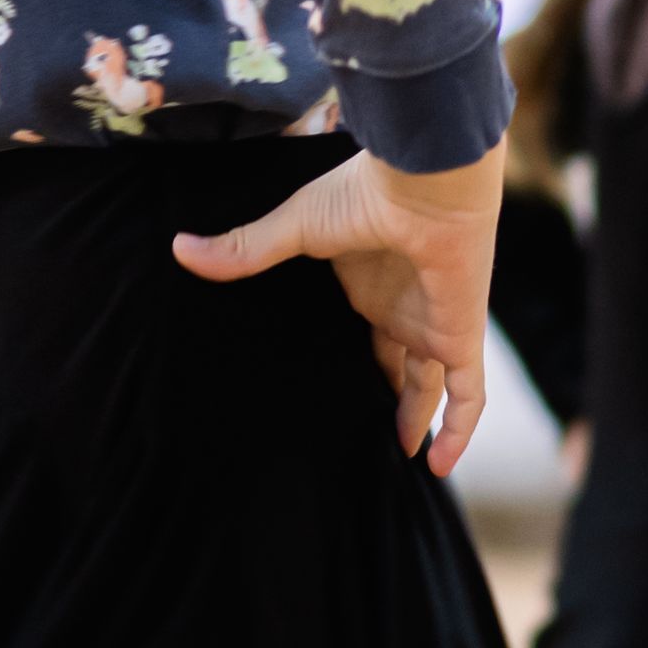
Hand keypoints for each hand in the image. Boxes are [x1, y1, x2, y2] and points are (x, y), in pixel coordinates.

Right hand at [173, 147, 500, 471]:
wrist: (424, 181)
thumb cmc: (364, 194)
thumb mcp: (296, 228)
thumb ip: (246, 248)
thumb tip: (180, 249)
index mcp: (372, 283)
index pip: (369, 329)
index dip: (359, 359)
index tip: (336, 387)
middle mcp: (405, 307)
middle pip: (401, 361)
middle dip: (391, 394)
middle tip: (367, 431)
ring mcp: (435, 324)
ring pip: (433, 385)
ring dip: (420, 420)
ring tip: (399, 457)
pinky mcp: (459, 336)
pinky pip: (468, 396)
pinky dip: (459, 430)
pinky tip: (437, 465)